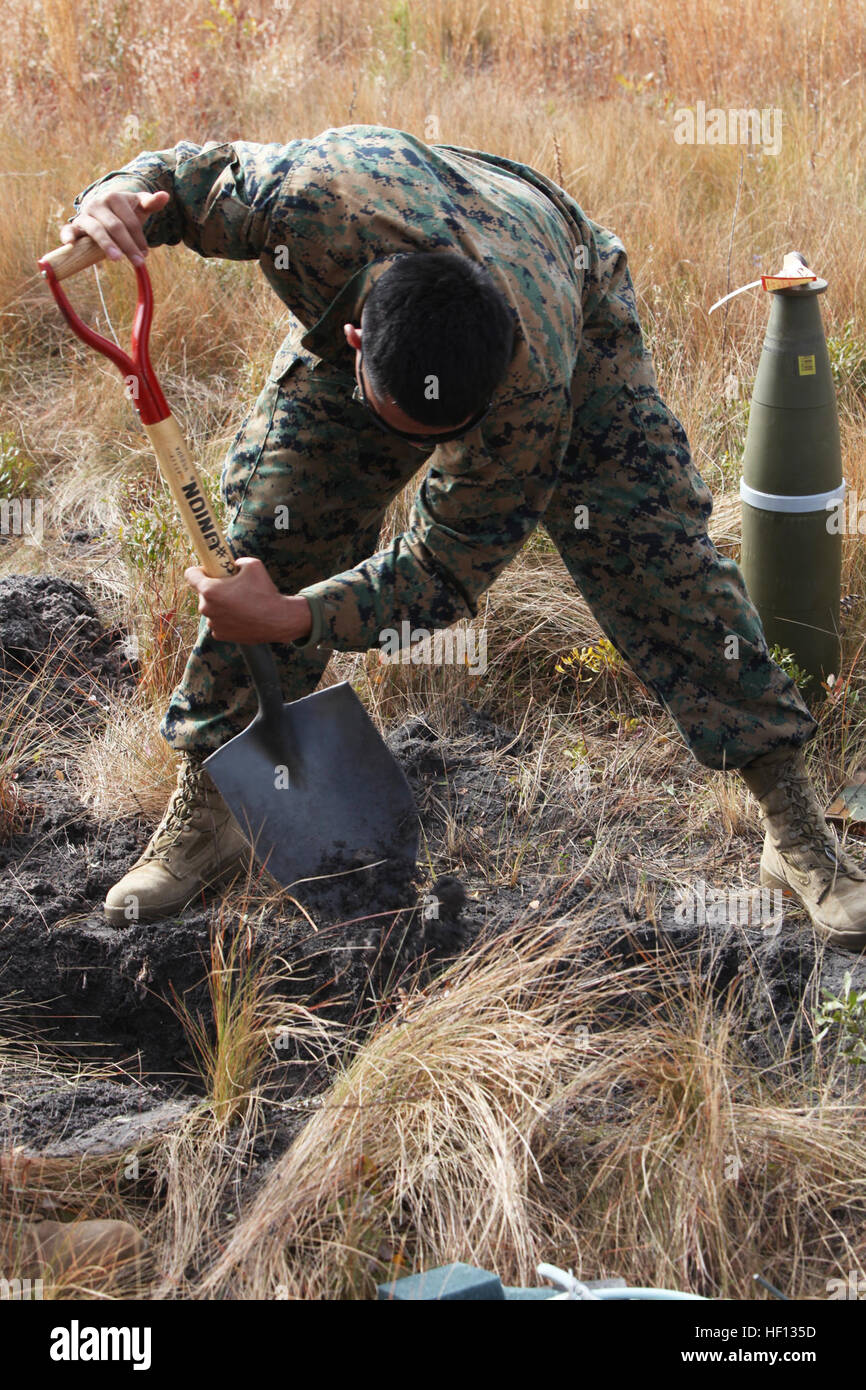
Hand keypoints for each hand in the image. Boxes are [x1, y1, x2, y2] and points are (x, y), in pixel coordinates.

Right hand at [59, 189, 169, 265]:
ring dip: (106, 244)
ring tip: (117, 259)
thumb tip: (165, 196)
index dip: (139, 238)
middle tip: (139, 262)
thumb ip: (151, 202)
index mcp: (114, 197)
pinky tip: (69, 244)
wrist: (105, 210)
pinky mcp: (75, 225)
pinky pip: (69, 229)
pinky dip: (67, 235)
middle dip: (128, 245)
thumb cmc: (126, 211)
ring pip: (95, 230)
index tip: (146, 254)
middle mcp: (98, 203)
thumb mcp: (139, 206)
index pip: (129, 221)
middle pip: (115, 226)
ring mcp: (85, 214)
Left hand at [185, 557, 312, 643]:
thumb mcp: (253, 565)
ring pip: (211, 609)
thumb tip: (233, 564)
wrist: (278, 620)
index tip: (210, 572)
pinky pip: (218, 623)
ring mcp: (213, 623)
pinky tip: (241, 616)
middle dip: (214, 589)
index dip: (200, 570)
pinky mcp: (220, 635)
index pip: (190, 575)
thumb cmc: (265, 592)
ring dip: (221, 605)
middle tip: (233, 588)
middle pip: (202, 593)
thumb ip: (237, 561)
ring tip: (241, 604)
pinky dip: (226, 619)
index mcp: (209, 590)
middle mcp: (206, 608)